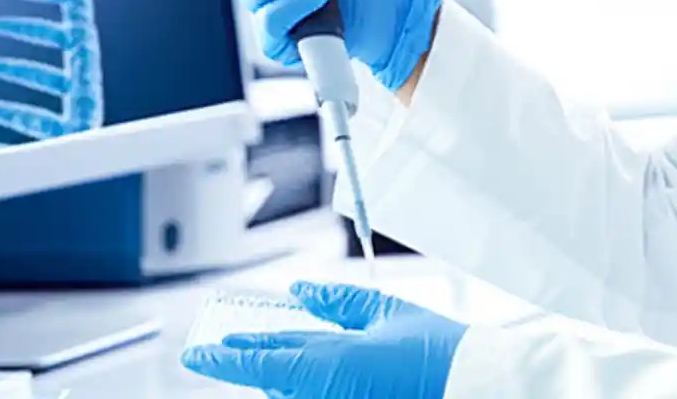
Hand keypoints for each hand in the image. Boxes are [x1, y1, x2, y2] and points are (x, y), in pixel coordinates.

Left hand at [181, 281, 467, 398]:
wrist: (480, 391)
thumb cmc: (440, 356)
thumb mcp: (388, 313)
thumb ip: (339, 300)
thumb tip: (303, 288)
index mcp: (326, 366)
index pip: (256, 362)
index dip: (222, 356)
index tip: (196, 353)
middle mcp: (322, 396)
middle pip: (273, 382)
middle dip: (264, 361)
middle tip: (245, 345)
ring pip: (293, 393)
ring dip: (293, 377)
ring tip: (319, 357)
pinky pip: (317, 397)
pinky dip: (315, 385)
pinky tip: (340, 371)